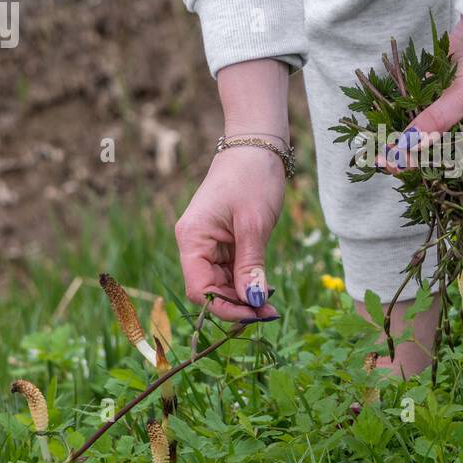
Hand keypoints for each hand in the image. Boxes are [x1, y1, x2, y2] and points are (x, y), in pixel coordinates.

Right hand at [175, 144, 284, 322]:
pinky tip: (264, 287)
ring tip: (270, 304)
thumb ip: (251, 267)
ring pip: (220, 283)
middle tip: (270, 314)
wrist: (255, 146)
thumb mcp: (254, 226)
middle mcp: (193, 243)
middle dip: (237, 304)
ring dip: (243, 295)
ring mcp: (206, 242)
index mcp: (192, 239)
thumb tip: (253, 303)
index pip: (200, 289)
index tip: (255, 316)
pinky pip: (229, 270)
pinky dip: (245, 281)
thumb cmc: (252, 179)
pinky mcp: (221, 240)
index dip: (225, 307)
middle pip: (209, 289)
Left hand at [384, 15, 462, 168]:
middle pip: (424, 151)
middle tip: (377, 158)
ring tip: (371, 144)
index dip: (416, 166)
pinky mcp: (428, 96)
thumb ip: (437, 120)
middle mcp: (456, 132)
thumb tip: (407, 145)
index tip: (391, 165)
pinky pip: (408, 108)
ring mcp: (441, 114)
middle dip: (401, 154)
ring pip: (414, 132)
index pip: (442, 163)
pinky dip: (393, 113)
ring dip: (393, 136)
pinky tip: (375, 119)